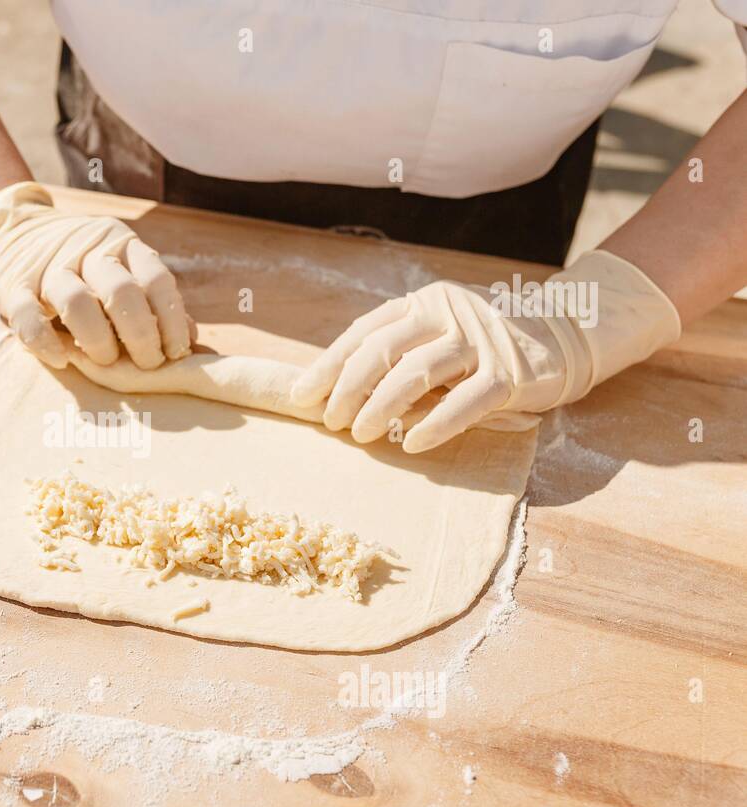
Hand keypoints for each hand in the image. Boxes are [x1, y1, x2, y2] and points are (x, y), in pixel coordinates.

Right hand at [0, 182, 194, 368]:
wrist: (13, 233)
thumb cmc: (80, 266)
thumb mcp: (120, 270)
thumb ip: (152, 301)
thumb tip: (192, 339)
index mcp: (121, 243)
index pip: (156, 279)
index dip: (172, 320)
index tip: (176, 352)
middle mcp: (87, 250)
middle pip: (121, 291)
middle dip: (141, 335)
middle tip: (147, 364)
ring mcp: (48, 267)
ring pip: (76, 302)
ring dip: (98, 340)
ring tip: (107, 363)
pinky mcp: (12, 286)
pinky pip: (28, 316)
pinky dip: (45, 342)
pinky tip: (62, 360)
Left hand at [290, 251, 681, 452]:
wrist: (565, 337)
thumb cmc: (482, 349)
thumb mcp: (438, 339)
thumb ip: (398, 356)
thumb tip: (333, 394)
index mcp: (423, 303)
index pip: (364, 332)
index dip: (328, 365)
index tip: (302, 396)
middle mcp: (449, 313)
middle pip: (384, 351)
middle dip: (348, 388)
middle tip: (330, 422)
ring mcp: (482, 340)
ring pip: (418, 373)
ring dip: (382, 408)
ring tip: (361, 435)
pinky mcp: (512, 372)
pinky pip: (466, 401)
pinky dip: (435, 425)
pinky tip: (412, 444)